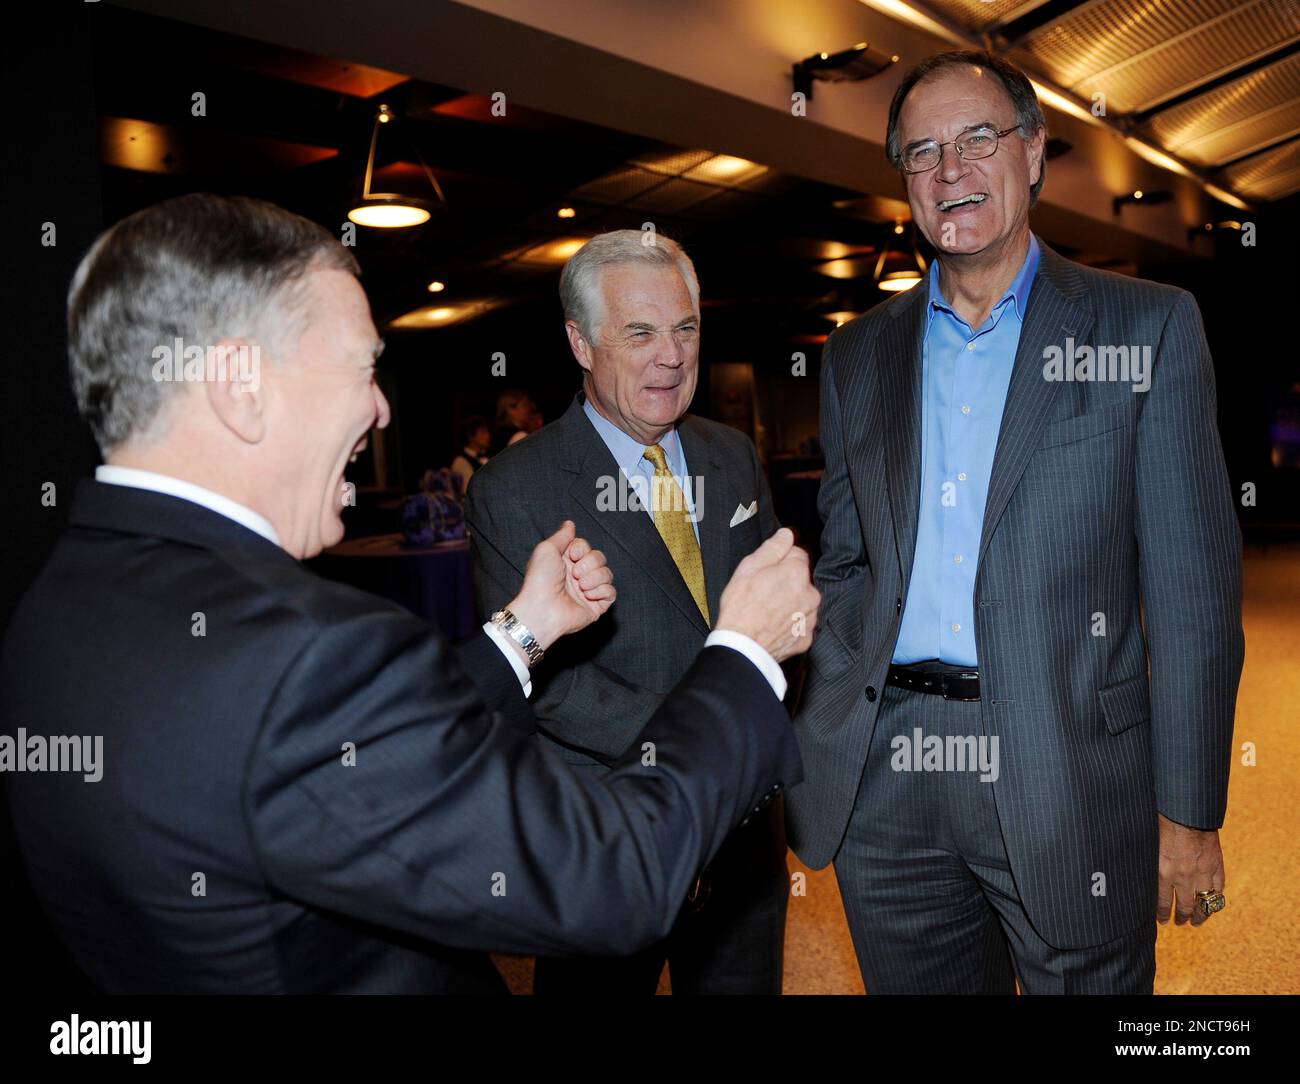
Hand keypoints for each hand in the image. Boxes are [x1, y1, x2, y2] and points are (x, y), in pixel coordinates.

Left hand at [506, 520, 614, 652]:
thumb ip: (562, 535)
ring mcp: (588, 591)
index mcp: (566, 562)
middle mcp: (578, 576)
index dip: (582, 549)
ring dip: (594, 577)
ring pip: (607, 574)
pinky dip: (600, 591)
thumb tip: (570, 524)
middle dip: (589, 563)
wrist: (543, 608)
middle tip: (575, 574)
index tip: (572, 555)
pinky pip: (611, 592)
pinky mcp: (597, 605)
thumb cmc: (540, 580)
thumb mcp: (547, 549)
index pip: (586, 547)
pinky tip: (588, 596)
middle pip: (599, 557)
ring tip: (581, 587)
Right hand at [715, 527, 819, 662]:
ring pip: (803, 601)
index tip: (766, 571)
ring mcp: (810, 618)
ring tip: (767, 611)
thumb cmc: (741, 608)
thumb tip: (786, 534)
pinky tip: (773, 625)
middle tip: (763, 592)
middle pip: (801, 579)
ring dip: (790, 602)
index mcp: (797, 573)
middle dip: (786, 582)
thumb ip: (772, 548)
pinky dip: (790, 624)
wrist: (742, 647)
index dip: (780, 561)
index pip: (797, 554)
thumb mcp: (749, 568)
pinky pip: (801, 624)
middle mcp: (810, 594)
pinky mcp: (806, 637)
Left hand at [1156, 812, 1224, 926]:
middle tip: (1179, 922)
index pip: (1162, 903)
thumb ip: (1149, 863)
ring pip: (1203, 904)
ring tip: (1196, 921)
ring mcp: (1202, 874)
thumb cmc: (1162, 822)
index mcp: (1163, 873)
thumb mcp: (1148, 845)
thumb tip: (1140, 873)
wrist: (1187, 812)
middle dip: (1181, 917)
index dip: (1161, 914)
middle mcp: (1183, 878)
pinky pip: (1219, 890)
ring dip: (1200, 915)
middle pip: (1184, 907)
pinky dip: (1216, 899)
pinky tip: (1212, 904)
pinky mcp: (1216, 867)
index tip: (1161, 921)